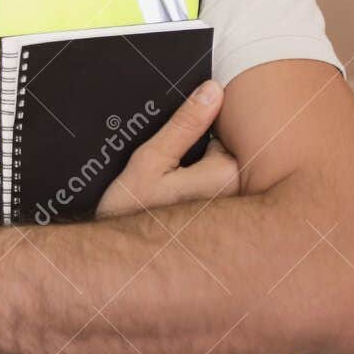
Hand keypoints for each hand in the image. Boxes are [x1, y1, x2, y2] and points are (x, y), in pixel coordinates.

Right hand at [95, 80, 239, 219]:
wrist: (116, 262)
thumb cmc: (131, 213)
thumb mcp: (150, 160)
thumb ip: (185, 125)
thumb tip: (213, 91)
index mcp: (226, 176)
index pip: (227, 133)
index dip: (201, 130)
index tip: (180, 144)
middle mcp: (236, 199)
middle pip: (226, 155)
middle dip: (203, 154)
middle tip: (171, 173)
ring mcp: (229, 217)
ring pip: (218, 175)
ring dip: (197, 175)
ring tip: (168, 193)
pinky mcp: (218, 228)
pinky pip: (212, 196)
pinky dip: (195, 194)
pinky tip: (172, 208)